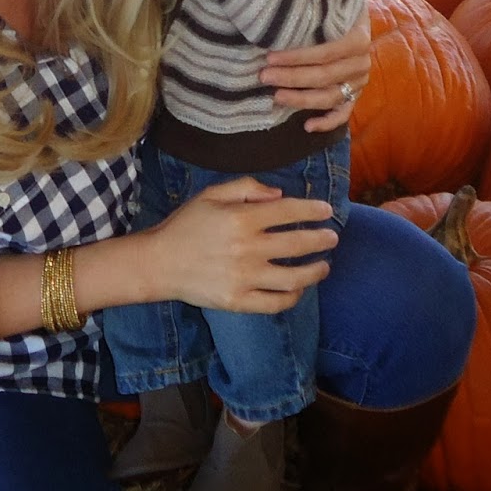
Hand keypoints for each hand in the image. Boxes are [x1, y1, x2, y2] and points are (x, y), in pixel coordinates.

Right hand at [144, 177, 335, 312]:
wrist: (159, 263)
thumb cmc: (185, 226)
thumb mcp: (210, 195)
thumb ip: (246, 187)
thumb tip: (279, 195)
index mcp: (241, 218)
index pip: (288, 211)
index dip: (312, 209)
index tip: (327, 211)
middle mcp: (247, 248)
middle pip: (297, 243)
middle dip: (322, 239)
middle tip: (332, 237)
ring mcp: (244, 277)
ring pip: (294, 277)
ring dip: (315, 271)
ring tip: (324, 266)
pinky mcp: (238, 301)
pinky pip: (275, 302)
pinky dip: (293, 297)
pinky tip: (299, 289)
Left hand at [260, 9, 371, 131]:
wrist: (353, 15)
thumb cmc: (334, 8)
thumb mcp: (330, 1)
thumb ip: (313, 3)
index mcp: (358, 38)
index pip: (325, 53)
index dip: (296, 58)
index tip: (269, 57)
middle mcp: (361, 63)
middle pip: (324, 76)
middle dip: (291, 78)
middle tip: (264, 76)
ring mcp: (359, 82)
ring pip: (330, 97)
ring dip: (301, 100)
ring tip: (276, 97)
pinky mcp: (354, 96)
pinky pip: (343, 114)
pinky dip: (327, 123)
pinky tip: (306, 126)